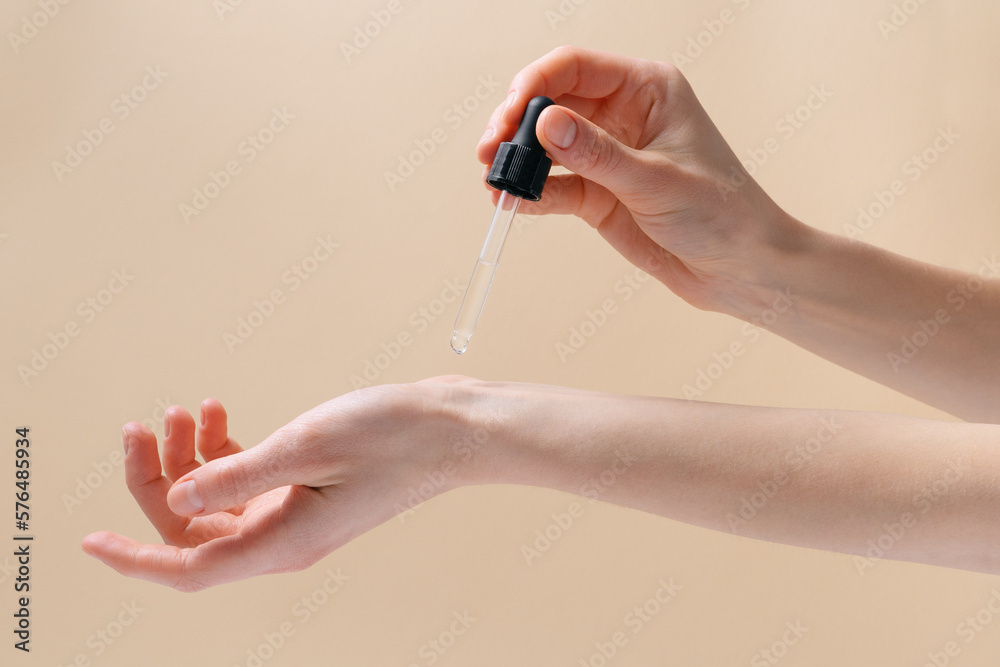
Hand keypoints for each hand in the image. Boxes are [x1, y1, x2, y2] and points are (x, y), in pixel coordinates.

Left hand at [82, 382, 466, 590]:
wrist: (451, 429)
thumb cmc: (393, 437)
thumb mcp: (305, 446)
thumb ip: (236, 474)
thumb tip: (180, 496)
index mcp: (283, 542)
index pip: (188, 567)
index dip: (134, 559)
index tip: (91, 543)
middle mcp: (284, 540)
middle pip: (194, 527)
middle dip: (160, 477)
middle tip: (147, 424)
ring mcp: (295, 517)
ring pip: (216, 502)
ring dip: (191, 458)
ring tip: (187, 410)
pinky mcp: (305, 493)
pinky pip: (244, 483)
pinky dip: (224, 451)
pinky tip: (220, 415)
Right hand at [478, 46, 802, 313]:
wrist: (740, 270)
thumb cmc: (723, 213)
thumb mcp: (656, 180)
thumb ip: (597, 154)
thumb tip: (545, 124)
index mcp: (647, 89)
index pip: (576, 67)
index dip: (536, 84)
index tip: (512, 114)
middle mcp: (623, 115)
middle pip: (552, 103)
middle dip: (517, 124)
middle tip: (493, 151)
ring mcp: (607, 156)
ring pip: (547, 146)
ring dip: (519, 160)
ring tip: (494, 178)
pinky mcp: (598, 195)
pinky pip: (555, 186)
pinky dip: (532, 193)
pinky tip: (511, 200)